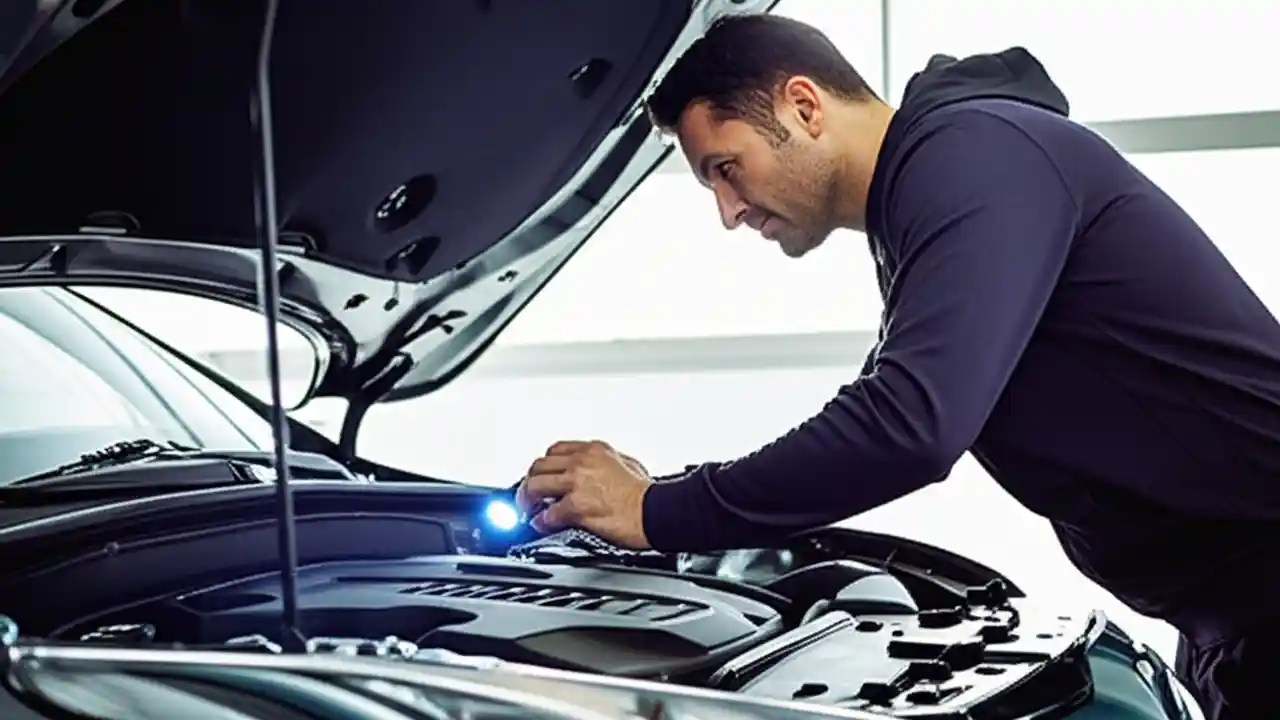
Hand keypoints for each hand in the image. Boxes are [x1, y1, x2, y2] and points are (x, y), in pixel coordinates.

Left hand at [516, 440, 653, 548]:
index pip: (556, 451)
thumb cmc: (648, 493)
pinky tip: (541, 525)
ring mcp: (577, 483)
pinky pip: (547, 514)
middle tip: (528, 495)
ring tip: (528, 510)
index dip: (545, 465)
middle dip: (530, 481)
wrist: (657, 510)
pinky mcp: (576, 506)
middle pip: (539, 466)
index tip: (543, 475)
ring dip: (527, 500)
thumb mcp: (628, 464)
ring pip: (535, 486)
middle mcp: (581, 462)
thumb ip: (607, 464)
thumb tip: (600, 471)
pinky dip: (540, 521)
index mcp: (593, 450)